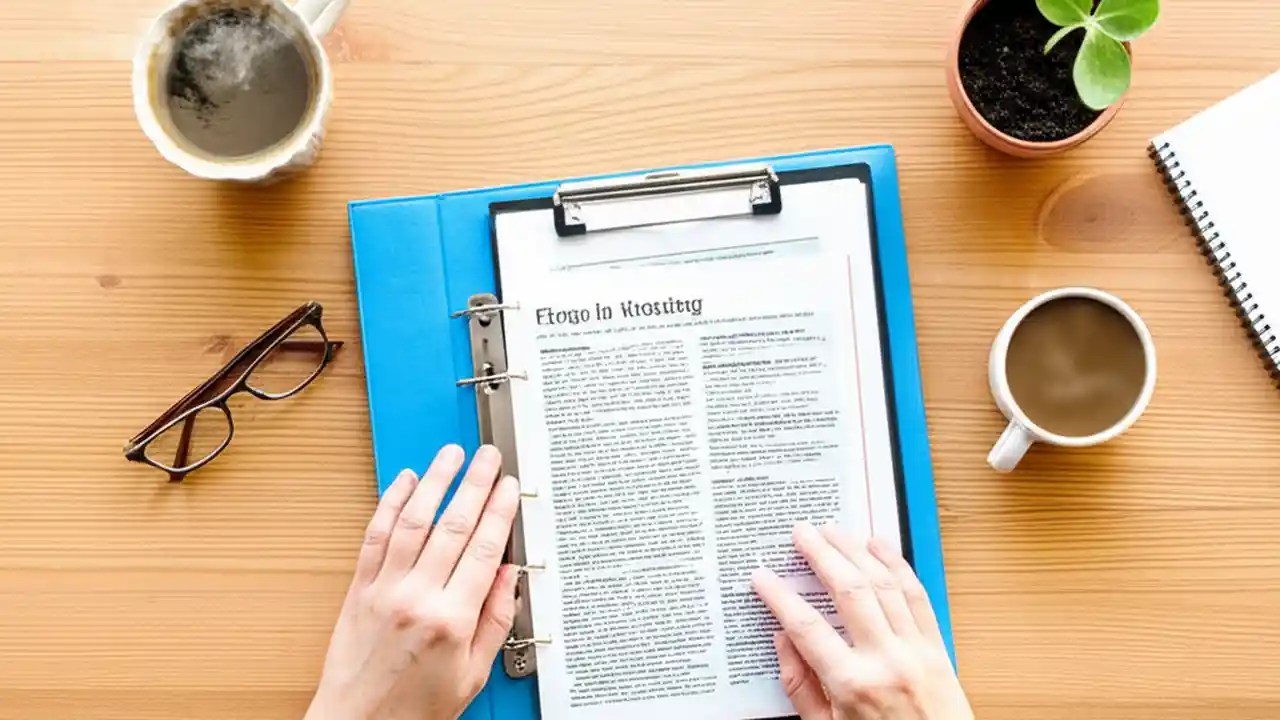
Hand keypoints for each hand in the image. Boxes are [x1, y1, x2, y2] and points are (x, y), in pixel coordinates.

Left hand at [305, 445, 520, 719]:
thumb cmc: (415, 710)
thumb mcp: (472, 674)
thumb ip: (494, 620)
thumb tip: (508, 577)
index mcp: (451, 620)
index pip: (483, 550)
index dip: (500, 512)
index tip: (510, 488)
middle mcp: (416, 598)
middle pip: (452, 526)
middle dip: (474, 484)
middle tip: (488, 457)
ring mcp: (384, 590)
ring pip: (413, 522)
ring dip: (434, 482)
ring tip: (450, 455)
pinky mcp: (359, 590)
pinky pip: (375, 537)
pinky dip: (390, 505)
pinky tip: (404, 482)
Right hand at [752, 523, 972, 719]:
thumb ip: (801, 686)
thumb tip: (781, 641)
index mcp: (852, 685)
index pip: (806, 627)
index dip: (779, 597)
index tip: (762, 577)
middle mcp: (885, 661)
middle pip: (849, 591)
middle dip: (821, 555)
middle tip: (801, 532)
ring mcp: (915, 651)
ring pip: (884, 584)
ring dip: (856, 551)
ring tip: (834, 530)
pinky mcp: (937, 649)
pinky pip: (917, 596)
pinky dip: (898, 565)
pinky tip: (880, 546)